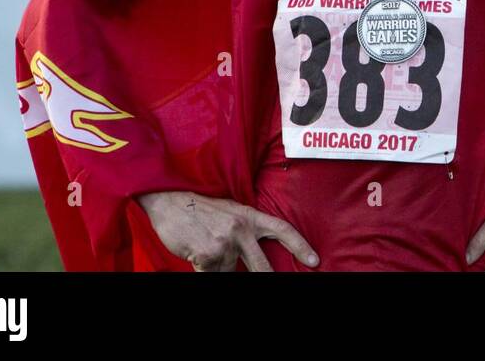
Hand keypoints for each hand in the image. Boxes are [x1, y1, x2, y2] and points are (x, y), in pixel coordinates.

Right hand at [136, 190, 317, 271]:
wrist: (170, 202)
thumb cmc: (200, 208)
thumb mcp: (230, 211)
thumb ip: (246, 229)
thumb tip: (257, 253)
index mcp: (249, 216)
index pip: (282, 230)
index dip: (300, 245)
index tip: (314, 260)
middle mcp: (241, 229)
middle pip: (262, 266)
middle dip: (267, 277)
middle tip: (273, 281)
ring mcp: (224, 243)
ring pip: (229, 273)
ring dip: (218, 268)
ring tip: (206, 250)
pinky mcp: (207, 255)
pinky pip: (211, 275)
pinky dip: (204, 270)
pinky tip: (196, 255)